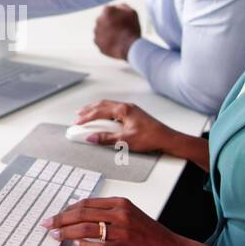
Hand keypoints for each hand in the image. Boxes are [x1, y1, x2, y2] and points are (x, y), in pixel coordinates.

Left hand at [41, 197, 187, 245]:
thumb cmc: (148, 234)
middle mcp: (120, 213)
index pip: (86, 203)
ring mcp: (122, 230)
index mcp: (119, 203)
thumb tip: (80, 216)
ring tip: (57, 236)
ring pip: (86, 229)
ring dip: (67, 233)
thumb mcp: (128, 215)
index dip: (67, 209)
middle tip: (48, 224)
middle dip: (61, 219)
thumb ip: (107, 213)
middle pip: (82, 213)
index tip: (56, 216)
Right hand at [74, 100, 210, 167]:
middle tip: (78, 114)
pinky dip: (105, 112)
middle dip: (89, 110)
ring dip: (96, 109)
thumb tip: (92, 137)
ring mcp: (130, 110)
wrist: (167, 138)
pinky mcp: (133, 114)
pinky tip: (104, 118)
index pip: (99, 112)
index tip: (77, 123)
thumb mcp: (126, 140)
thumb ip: (106, 139)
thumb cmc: (151, 137)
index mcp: (123, 110)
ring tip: (87, 114)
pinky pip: (115, 109)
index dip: (86, 118)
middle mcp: (126, 107)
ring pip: (108, 106)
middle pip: (102, 105)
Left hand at [93, 3, 140, 59]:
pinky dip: (106, 41)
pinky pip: (100, 40)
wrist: (129, 47)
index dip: (116, 15)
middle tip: (120, 29)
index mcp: (106, 11)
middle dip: (110, 23)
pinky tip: (114, 43)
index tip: (122, 20)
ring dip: (107, 31)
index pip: (109, 10)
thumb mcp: (132, 12)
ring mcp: (96, 32)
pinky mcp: (97, 42)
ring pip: (101, 30)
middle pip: (103, 19)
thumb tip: (117, 7)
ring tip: (118, 37)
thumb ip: (123, 6)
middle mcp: (98, 20)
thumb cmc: (132, 28)